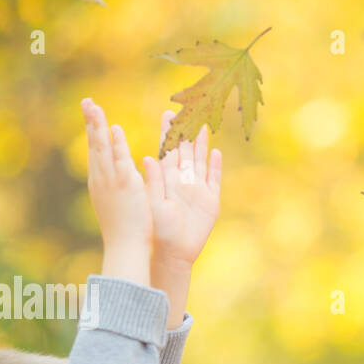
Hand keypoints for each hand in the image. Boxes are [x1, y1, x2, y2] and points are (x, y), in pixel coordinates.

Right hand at [83, 98, 150, 285]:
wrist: (125, 248)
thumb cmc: (125, 232)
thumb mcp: (117, 205)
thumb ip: (116, 190)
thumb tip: (119, 181)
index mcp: (100, 183)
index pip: (95, 153)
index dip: (92, 133)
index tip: (91, 117)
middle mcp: (101, 179)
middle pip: (93, 145)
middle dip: (90, 122)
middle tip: (86, 101)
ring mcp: (111, 181)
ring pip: (101, 148)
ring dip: (97, 125)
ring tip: (93, 105)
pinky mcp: (125, 185)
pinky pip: (118, 159)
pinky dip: (114, 143)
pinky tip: (113, 128)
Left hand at [145, 110, 221, 271]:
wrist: (173, 251)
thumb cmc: (157, 229)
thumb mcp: (153, 203)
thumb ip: (153, 181)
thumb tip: (147, 158)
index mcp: (166, 179)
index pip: (168, 150)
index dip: (169, 133)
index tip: (168, 114)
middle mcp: (182, 180)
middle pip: (186, 151)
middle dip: (186, 132)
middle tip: (187, 111)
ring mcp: (197, 189)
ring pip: (200, 161)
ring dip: (202, 145)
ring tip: (203, 126)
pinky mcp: (210, 201)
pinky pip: (213, 180)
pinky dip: (215, 167)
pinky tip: (216, 153)